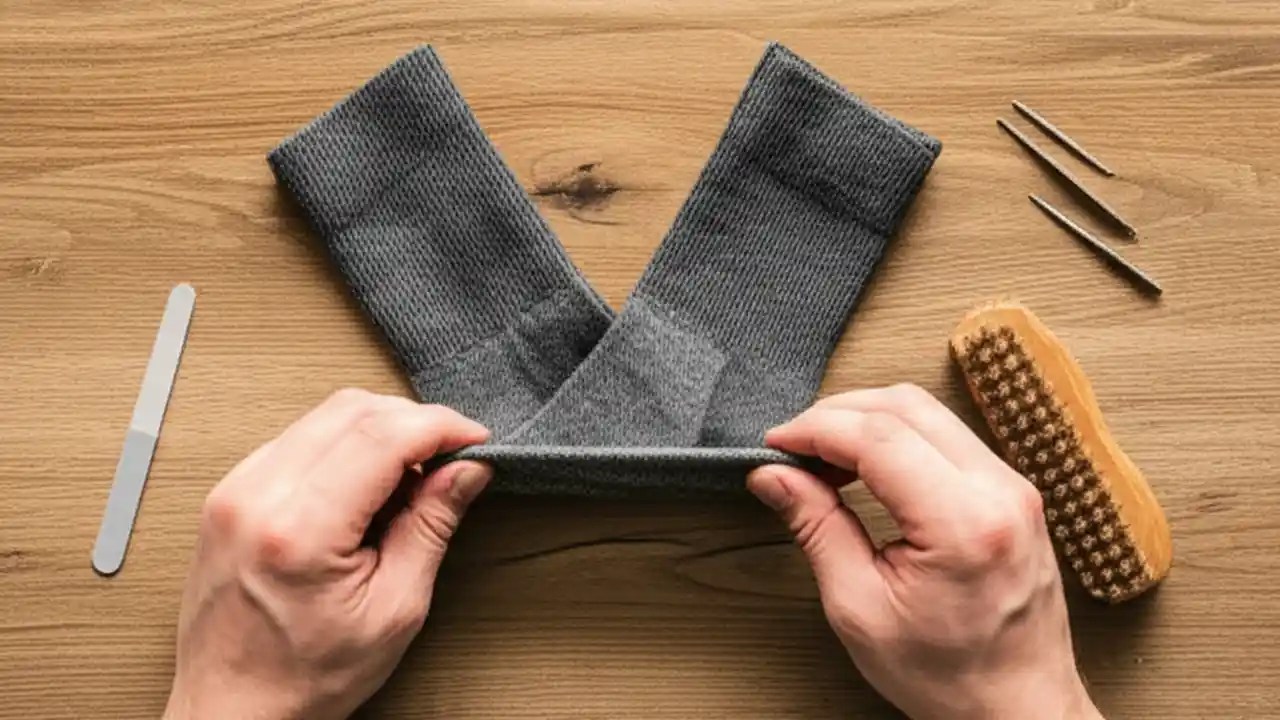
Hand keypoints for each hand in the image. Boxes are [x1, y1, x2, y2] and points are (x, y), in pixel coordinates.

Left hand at [163, 389, 491, 719]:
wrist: (233, 709)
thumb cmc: (305, 676)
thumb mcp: (394, 609)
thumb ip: (431, 527)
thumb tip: (465, 470)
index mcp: (298, 529)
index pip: (381, 435)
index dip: (440, 426)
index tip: (474, 440)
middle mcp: (256, 496)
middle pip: (352, 410)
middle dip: (414, 422)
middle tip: (450, 460)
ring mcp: (235, 489)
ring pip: (325, 416)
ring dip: (380, 431)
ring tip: (408, 483)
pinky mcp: (230, 491)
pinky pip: (300, 438)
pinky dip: (345, 446)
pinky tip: (366, 488)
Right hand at [747, 385, 1102, 719]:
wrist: (1019, 709)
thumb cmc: (949, 676)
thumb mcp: (860, 608)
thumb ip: (817, 528)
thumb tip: (774, 476)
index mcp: (964, 524)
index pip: (879, 436)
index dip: (816, 429)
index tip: (777, 445)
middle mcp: (1001, 493)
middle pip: (906, 407)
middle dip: (837, 414)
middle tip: (793, 448)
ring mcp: (1015, 488)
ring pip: (929, 413)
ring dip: (866, 421)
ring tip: (822, 460)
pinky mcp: (1013, 492)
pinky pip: (948, 436)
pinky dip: (897, 437)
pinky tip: (863, 468)